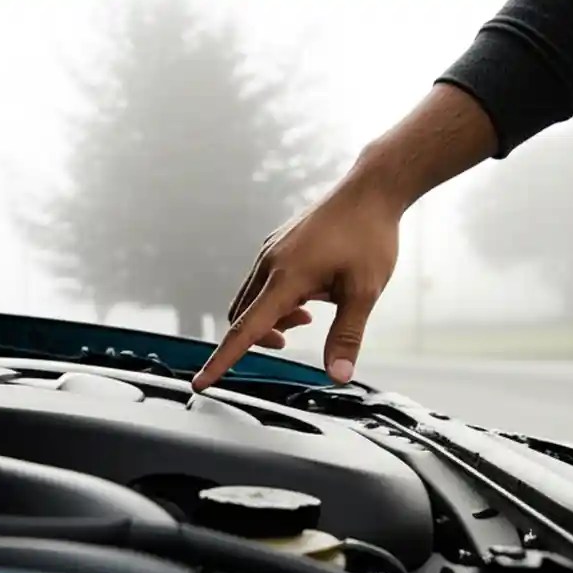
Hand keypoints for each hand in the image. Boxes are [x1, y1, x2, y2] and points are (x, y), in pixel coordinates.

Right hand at [192, 155, 403, 390]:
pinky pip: (262, 282)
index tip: (201, 383)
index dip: (222, 361)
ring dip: (271, 319)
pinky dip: (276, 300)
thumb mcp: (364, 292)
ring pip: (251, 299)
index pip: (245, 330)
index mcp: (286, 277)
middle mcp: (270, 263)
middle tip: (291, 341)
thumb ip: (346, 336)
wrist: (371, 190)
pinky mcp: (277, 244)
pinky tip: (310, 295)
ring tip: (310, 315)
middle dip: (259, 338)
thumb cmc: (370, 235)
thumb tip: (337, 375)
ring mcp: (271, 251)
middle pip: (242, 317)